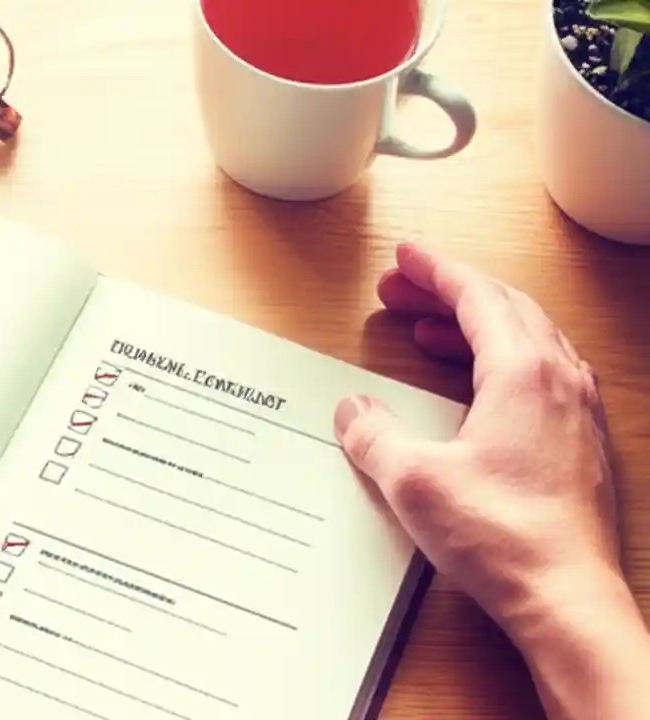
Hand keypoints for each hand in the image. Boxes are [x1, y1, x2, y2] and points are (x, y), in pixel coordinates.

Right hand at [335, 243, 621, 634]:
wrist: (565, 597)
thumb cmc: (504, 537)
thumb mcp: (412, 480)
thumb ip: (374, 435)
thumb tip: (355, 411)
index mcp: (523, 372)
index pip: (478, 297)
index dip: (435, 271)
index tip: (405, 257)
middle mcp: (559, 382)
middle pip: (505, 310)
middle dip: (449, 295)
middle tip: (403, 292)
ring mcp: (575, 414)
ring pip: (528, 341)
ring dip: (475, 328)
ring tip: (428, 336)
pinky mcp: (578, 446)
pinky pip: (540, 376)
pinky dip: (499, 363)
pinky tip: (474, 389)